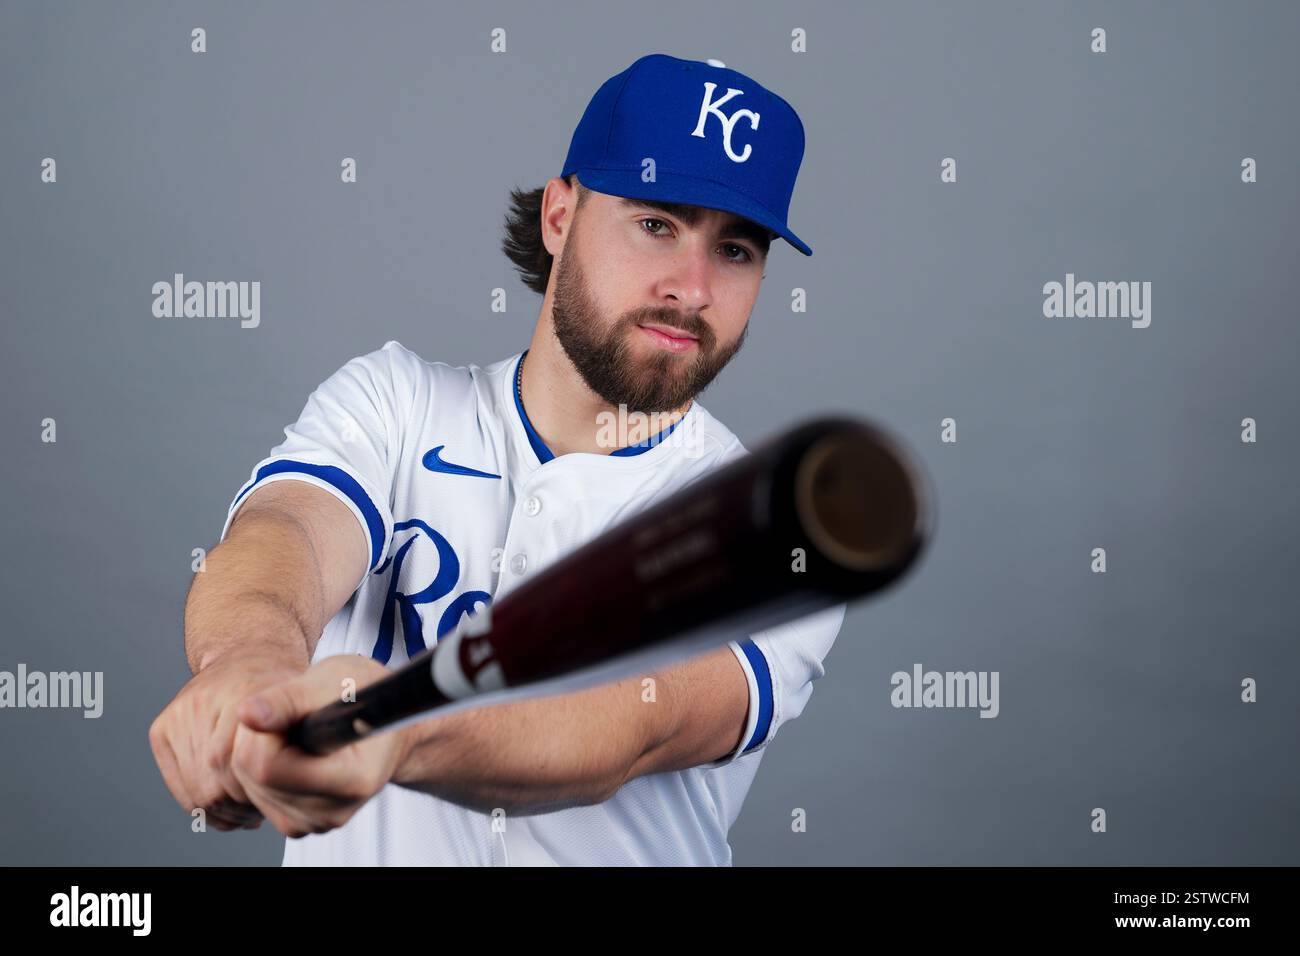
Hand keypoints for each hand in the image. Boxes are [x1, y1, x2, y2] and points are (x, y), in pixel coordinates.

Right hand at [149, 652, 303, 830]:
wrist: (246, 656)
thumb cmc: (281, 690)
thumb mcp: (307, 707)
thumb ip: (307, 735)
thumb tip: (295, 785)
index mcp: (245, 694)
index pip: (241, 768)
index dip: (259, 793)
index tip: (276, 797)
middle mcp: (204, 701)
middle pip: (215, 786)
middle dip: (241, 806)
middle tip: (261, 806)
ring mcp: (179, 715)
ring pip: (196, 793)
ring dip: (223, 810)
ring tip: (246, 805)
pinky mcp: (160, 730)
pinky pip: (178, 786)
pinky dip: (201, 803)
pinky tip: (225, 801)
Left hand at [230, 655, 409, 838]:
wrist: (383, 722)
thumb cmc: (365, 697)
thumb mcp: (333, 680)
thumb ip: (289, 699)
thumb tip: (246, 713)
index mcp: (351, 780)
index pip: (270, 767)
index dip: (267, 731)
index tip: (288, 708)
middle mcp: (334, 811)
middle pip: (255, 779)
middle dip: (260, 740)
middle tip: (293, 716)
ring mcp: (316, 823)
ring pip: (250, 789)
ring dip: (261, 754)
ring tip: (298, 732)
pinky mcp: (300, 826)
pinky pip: (256, 798)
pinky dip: (263, 772)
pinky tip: (293, 752)